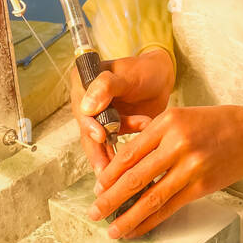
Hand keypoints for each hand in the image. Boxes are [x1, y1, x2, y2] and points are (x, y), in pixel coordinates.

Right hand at [70, 48, 174, 173]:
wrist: (161, 78)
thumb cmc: (143, 70)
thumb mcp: (126, 75)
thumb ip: (106, 86)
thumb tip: (87, 107)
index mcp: (82, 84)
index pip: (81, 108)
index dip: (89, 124)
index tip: (100, 135)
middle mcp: (85, 103)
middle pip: (87, 130)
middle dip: (97, 151)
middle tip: (104, 170)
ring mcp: (98, 118)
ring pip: (99, 143)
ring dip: (110, 156)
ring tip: (121, 172)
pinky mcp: (112, 129)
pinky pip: (113, 146)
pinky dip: (123, 154)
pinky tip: (133, 162)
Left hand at [88, 104, 242, 238]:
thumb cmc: (211, 124)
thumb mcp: (179, 117)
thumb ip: (152, 136)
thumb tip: (123, 166)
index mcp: (167, 123)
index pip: (129, 153)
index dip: (110, 174)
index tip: (98, 187)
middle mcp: (177, 144)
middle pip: (135, 177)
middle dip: (111, 199)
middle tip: (94, 212)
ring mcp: (190, 167)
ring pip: (151, 198)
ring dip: (128, 217)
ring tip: (113, 230)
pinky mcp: (201, 186)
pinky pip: (170, 207)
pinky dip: (151, 221)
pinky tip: (138, 229)